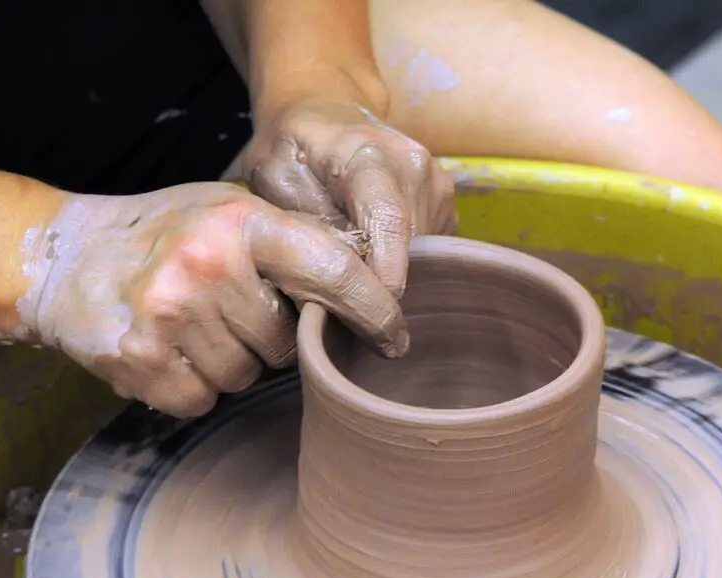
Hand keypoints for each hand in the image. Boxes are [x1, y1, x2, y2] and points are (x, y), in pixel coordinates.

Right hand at [21, 183, 407, 416]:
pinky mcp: (138, 360)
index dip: (374, 310)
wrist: (65, 257)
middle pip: (286, 342)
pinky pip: (203, 400)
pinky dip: (194, 385)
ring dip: (231, 361)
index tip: (396, 338)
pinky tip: (171, 349)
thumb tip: (374, 286)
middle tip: (230, 308)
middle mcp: (207, 264)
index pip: (333, 270)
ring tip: (195, 323)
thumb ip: (294, 243)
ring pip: (246, 376)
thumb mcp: (232, 213)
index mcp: (241, 221)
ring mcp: (169, 314)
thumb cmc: (167, 233)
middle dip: (269, 336)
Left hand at [243, 99, 456, 297]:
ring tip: (352, 269)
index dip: (386, 276)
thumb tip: (336, 284)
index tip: (373, 320)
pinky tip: (372, 254)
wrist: (323, 113)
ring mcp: (437, 184)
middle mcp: (416, 166)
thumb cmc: (292, 148)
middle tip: (342, 304)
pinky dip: (403, 263)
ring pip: (424, 256)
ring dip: (390, 273)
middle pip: (410, 248)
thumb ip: (308, 228)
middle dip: (380, 283)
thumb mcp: (276, 181)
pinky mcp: (446, 203)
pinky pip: (430, 251)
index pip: (390, 223)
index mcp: (370, 155)